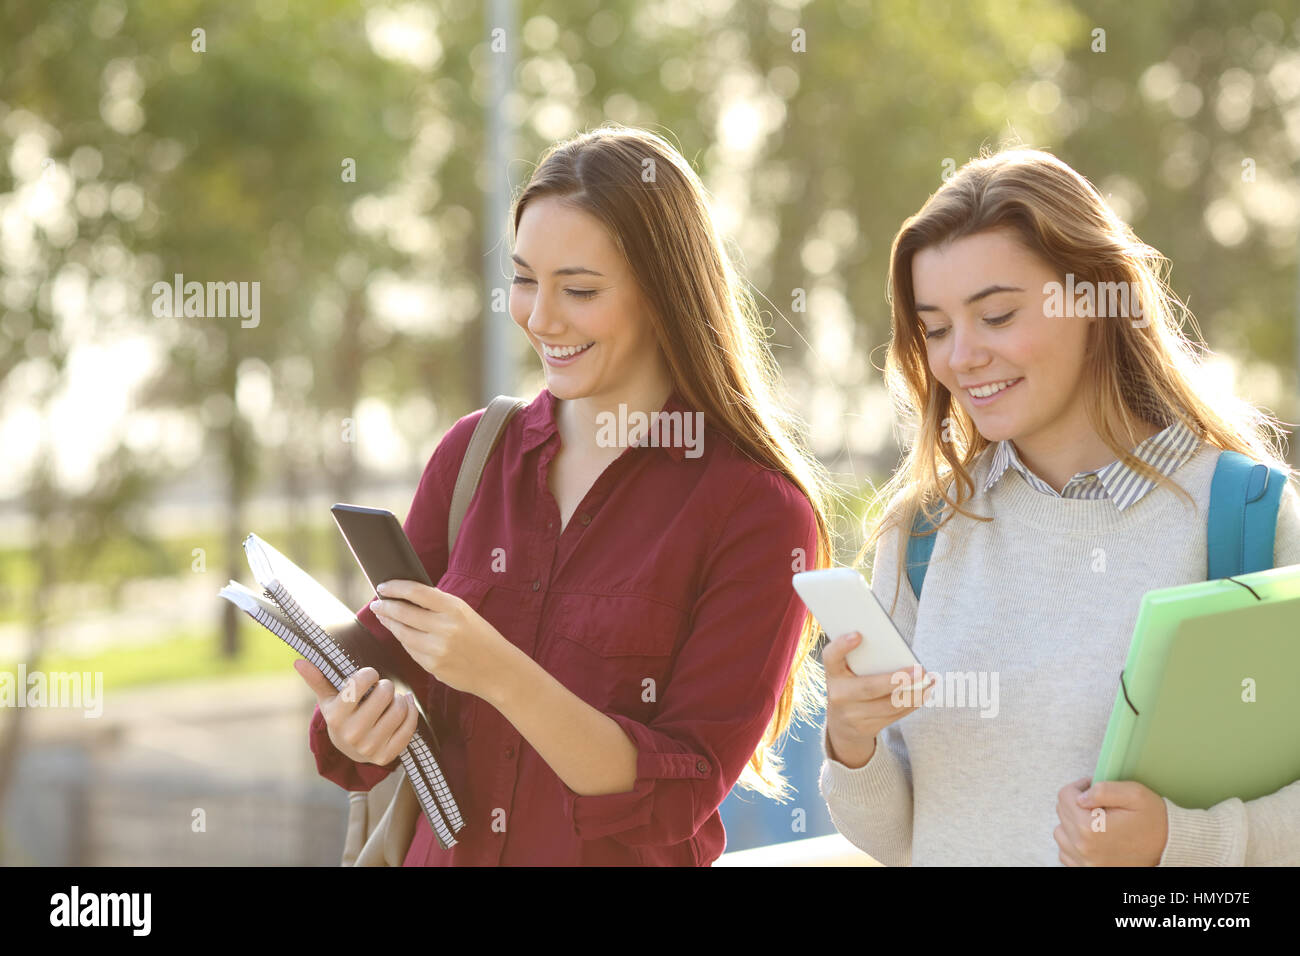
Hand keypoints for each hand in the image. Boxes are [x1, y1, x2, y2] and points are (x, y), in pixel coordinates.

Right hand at [294, 660, 417, 767]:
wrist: (350, 749)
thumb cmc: (342, 714)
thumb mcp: (329, 698)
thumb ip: (317, 679)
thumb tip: (299, 662)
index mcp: (336, 716)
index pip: (359, 683)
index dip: (369, 674)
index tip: (370, 675)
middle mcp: (352, 734)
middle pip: (384, 694)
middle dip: (386, 686)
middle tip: (382, 689)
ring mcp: (370, 747)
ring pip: (399, 709)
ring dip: (400, 699)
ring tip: (392, 700)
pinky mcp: (387, 756)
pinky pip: (410, 726)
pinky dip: (411, 712)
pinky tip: (405, 706)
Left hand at [369, 579, 523, 701]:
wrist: (498, 669)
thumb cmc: (482, 638)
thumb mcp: (465, 613)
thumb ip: (439, 605)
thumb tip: (408, 596)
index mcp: (454, 609)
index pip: (416, 592)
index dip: (395, 588)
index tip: (383, 587)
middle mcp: (444, 628)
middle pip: (403, 613)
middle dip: (385, 607)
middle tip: (377, 604)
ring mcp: (437, 649)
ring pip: (402, 633)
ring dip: (390, 623)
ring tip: (384, 616)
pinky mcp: (433, 666)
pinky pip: (410, 650)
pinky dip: (403, 640)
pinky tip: (401, 634)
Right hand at [823, 631, 933, 768]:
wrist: (841, 724)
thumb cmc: (850, 686)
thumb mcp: (846, 673)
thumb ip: (862, 660)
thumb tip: (897, 651)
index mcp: (833, 674)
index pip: (831, 657)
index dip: (842, 646)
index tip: (858, 634)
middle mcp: (838, 695)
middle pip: (869, 688)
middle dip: (897, 680)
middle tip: (919, 670)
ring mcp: (851, 715)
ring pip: (888, 705)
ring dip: (913, 694)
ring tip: (929, 682)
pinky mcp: (867, 728)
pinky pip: (894, 716)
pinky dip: (912, 704)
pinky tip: (924, 694)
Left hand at [1055, 776, 1167, 865]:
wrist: (1168, 848)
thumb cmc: (1153, 819)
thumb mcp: (1134, 794)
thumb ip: (1103, 790)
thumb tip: (1080, 797)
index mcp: (1090, 827)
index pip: (1065, 795)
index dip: (1079, 786)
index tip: (1093, 788)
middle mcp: (1083, 847)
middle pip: (1062, 812)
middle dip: (1076, 803)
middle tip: (1097, 803)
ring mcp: (1084, 862)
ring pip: (1060, 832)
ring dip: (1072, 823)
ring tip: (1094, 820)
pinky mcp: (1087, 870)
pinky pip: (1065, 853)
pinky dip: (1073, 843)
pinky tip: (1091, 837)